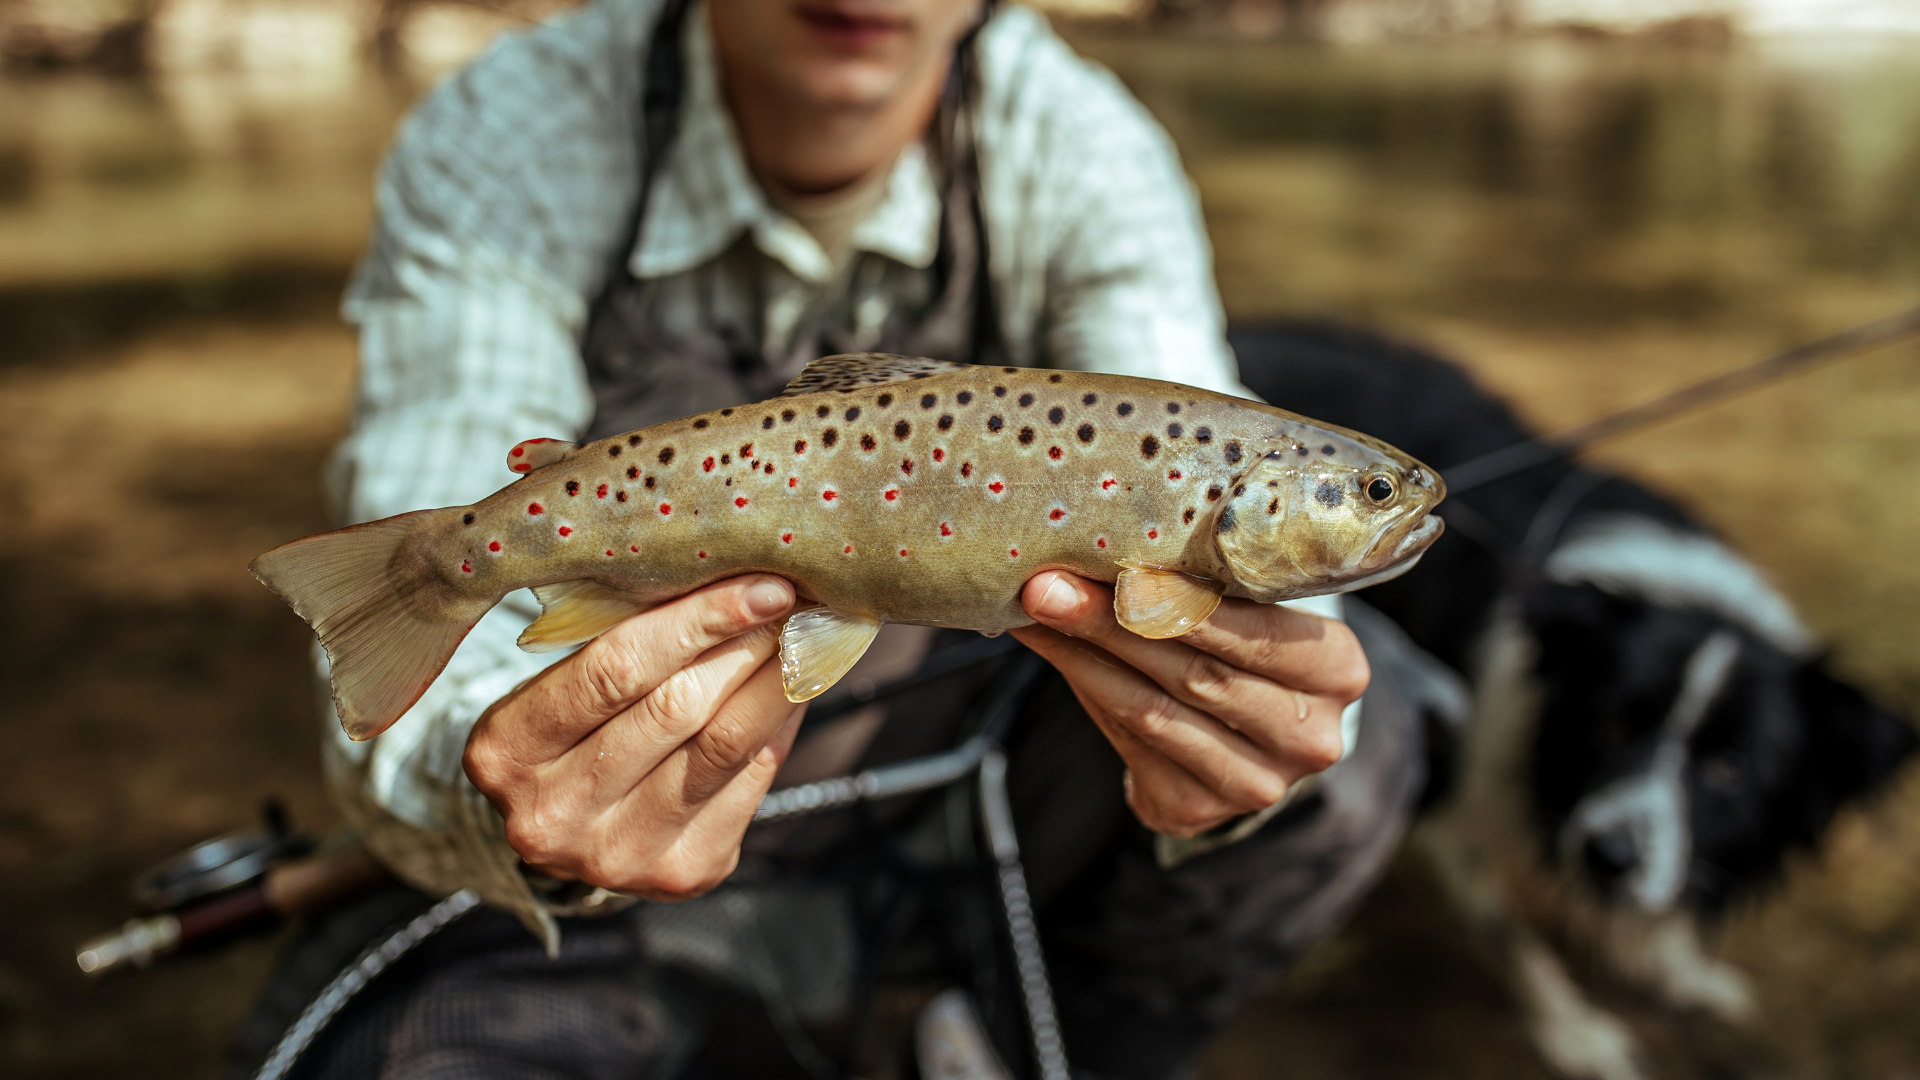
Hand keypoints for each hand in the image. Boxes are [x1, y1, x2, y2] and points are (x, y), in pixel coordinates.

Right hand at [463, 575, 804, 900]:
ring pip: (723, 748)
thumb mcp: (562, 679)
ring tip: (802, 636)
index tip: (761, 584)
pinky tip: (792, 687)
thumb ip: (630, 640)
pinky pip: (752, 784)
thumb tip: (742, 587)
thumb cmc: (571, 726)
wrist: (567, 827)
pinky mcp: (682, 873)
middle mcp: (554, 814)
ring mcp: (618, 855)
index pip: (614, 669)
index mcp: (506, 750)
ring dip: (774, 681)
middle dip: (745, 644)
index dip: (698, 621)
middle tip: (791, 602)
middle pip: (675, 708)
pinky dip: (780, 725)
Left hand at [1009, 572, 1366, 837]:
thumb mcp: (1255, 614)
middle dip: (1113, 624)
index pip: (1256, 635)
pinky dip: (1083, 689)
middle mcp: (1308, 738)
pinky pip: (1129, 741)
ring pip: (1155, 710)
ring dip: (1085, 657)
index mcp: (1337, 672)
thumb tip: (1109, 536)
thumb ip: (1207, 587)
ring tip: (1035, 614)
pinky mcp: (1199, 810)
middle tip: (1049, 586)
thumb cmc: (1246, 651)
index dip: (1181, 600)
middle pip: (1198, 674)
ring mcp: (1257, 785)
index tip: (1116, 563)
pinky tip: (1052, 652)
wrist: (1247, 742)